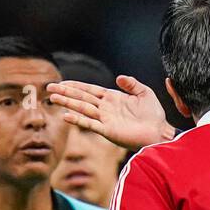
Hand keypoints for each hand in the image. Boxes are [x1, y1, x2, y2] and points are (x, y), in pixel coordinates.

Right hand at [46, 76, 174, 150]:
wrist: (160, 132)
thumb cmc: (154, 115)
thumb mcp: (144, 93)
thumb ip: (131, 83)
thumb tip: (118, 77)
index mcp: (112, 98)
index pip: (90, 90)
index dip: (76, 85)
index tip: (62, 82)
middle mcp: (105, 108)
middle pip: (82, 97)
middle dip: (66, 92)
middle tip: (49, 88)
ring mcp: (105, 119)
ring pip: (82, 108)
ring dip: (68, 103)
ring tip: (53, 98)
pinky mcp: (108, 131)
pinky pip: (90, 124)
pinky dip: (78, 120)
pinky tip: (66, 116)